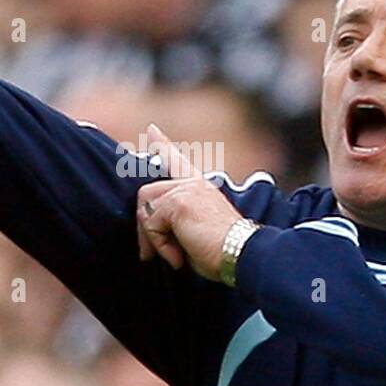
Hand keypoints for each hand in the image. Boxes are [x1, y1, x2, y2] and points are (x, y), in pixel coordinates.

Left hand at [136, 124, 242, 281]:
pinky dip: (160, 245)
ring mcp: (185, 190)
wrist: (241, 253)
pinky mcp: (178, 202)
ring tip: (172, 255)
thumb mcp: (197, 230)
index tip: (151, 129)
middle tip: (149, 254)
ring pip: (146, 209)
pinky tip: (178, 257)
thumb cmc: (223, 251)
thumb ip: (177, 221)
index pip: (177, 160)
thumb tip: (150, 231)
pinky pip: (151, 223)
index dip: (162, 144)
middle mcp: (192, 183)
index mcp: (200, 187)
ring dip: (152, 238)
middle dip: (144, 227)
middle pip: (147, 193)